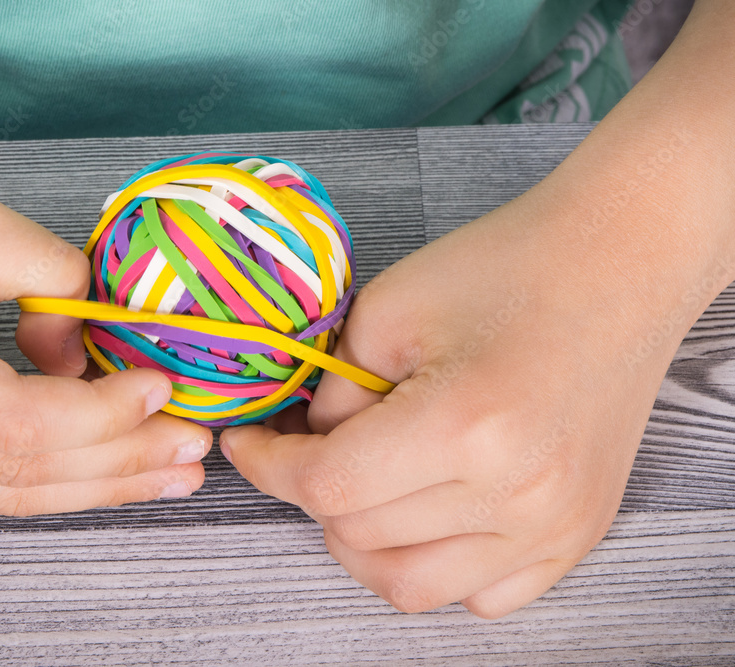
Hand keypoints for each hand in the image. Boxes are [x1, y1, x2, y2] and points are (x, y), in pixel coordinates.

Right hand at [0, 108, 209, 513]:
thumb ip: (42, 272)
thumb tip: (93, 340)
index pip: (20, 422)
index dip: (105, 415)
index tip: (164, 386)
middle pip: (23, 472)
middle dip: (123, 461)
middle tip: (195, 448)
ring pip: (8, 494)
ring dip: (100, 484)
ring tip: (172, 475)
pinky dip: (53, 479)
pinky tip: (107, 470)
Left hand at [221, 157, 728, 616]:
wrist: (617, 264)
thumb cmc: (507, 268)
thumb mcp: (387, 310)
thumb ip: (331, 395)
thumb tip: (306, 449)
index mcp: (464, 425)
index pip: (327, 486)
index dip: (267, 467)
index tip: (248, 445)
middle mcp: (516, 494)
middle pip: (360, 536)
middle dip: (312, 492)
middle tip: (307, 446)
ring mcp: (553, 526)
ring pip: (411, 584)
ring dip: (362, 541)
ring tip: (360, 484)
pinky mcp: (576, 535)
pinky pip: (479, 597)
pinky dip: (432, 567)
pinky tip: (423, 514)